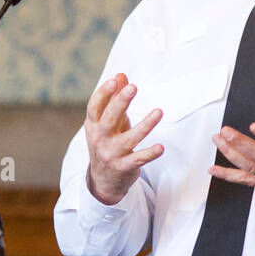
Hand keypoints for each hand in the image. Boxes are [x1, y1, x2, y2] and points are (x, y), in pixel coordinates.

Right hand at [84, 72, 163, 204]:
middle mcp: (100, 139)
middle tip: (133, 88)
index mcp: (93, 125)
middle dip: (120, 102)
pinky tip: (161, 147)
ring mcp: (111, 154)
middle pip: (109, 119)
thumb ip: (114, 99)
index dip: (103, 93)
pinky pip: (138, 159)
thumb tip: (121, 75)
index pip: (94, 107)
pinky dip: (149, 153)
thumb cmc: (108, 142)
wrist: (103, 179)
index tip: (115, 81)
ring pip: (129, 138)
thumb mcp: (108, 122)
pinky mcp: (124, 167)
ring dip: (145, 125)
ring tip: (159, 111)